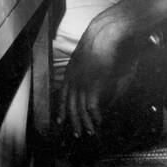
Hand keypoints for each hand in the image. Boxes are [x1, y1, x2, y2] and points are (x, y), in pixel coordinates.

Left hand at [58, 12, 132, 136]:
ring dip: (85, 122)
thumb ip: (88, 68)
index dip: (61, 109)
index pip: (62, 95)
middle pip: (70, 106)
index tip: (60, 121)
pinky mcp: (92, 86)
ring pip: (79, 109)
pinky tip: (99, 122)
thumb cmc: (102, 41)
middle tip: (77, 133)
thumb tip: (92, 80)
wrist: (107, 34)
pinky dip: (95, 117)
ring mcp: (81, 83)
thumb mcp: (90, 56)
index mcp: (70, 71)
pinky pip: (91, 107)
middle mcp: (73, 80)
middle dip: (73, 121)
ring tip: (89, 132)